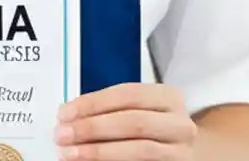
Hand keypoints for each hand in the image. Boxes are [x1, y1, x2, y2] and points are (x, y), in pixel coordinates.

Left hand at [54, 83, 197, 159]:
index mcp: (169, 98)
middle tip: (62, 135)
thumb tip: (68, 118)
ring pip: (140, 150)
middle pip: (134, 122)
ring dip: (99, 151)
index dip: (94, 103)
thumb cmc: (152, 128)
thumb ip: (109, 110)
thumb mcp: (140, 110)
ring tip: (71, 153)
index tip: (64, 112)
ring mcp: (180, 151)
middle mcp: (180, 124)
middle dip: (93, 128)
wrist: (186, 153)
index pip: (128, 94)